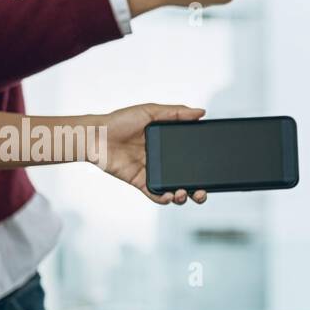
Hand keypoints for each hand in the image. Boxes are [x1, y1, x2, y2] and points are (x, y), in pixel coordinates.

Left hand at [89, 104, 208, 204]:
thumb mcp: (151, 111)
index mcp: (167, 145)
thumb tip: (201, 112)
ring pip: (174, 190)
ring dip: (184, 196)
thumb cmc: (119, 121)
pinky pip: (156, 195)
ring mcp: (152, 173)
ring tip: (185, 193)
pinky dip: (165, 198)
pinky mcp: (141, 182)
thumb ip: (176, 113)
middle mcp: (162, 161)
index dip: (203, 166)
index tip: (213, 170)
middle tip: (202, 191)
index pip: (191, 158)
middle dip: (198, 189)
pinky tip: (171, 196)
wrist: (96, 136)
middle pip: (186, 179)